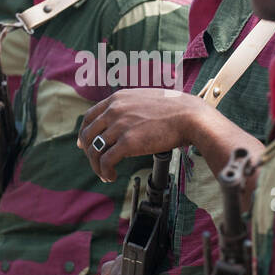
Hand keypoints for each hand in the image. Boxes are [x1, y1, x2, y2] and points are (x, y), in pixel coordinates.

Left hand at [77, 88, 203, 182]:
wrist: (190, 117)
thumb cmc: (175, 110)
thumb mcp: (145, 99)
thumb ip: (131, 107)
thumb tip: (126, 120)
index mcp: (118, 99)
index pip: (89, 116)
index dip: (84, 132)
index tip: (84, 144)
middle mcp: (115, 110)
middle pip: (88, 134)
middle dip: (88, 151)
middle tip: (95, 162)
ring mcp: (120, 126)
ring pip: (94, 149)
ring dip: (97, 165)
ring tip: (105, 174)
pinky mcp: (128, 143)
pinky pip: (106, 161)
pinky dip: (105, 171)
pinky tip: (111, 176)